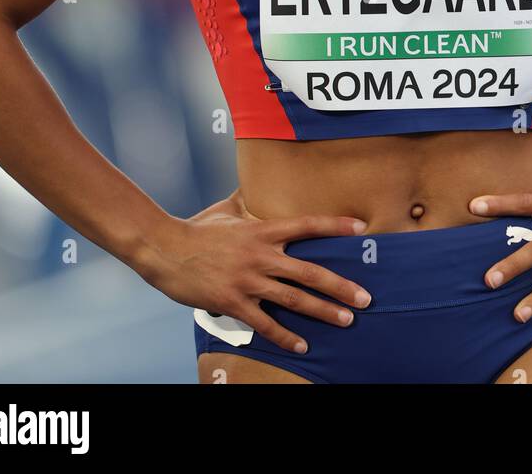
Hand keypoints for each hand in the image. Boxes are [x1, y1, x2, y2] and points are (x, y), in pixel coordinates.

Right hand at [138, 192, 372, 353]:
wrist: (165, 249)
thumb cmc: (196, 228)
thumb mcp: (225, 210)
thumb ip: (246, 203)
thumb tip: (253, 187)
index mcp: (261, 230)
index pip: (306, 225)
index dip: (335, 225)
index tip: (361, 228)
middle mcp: (260, 255)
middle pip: (309, 271)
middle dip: (340, 285)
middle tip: (366, 296)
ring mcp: (248, 280)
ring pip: (294, 298)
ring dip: (323, 310)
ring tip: (347, 319)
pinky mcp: (233, 302)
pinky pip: (265, 323)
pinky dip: (285, 336)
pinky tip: (302, 345)